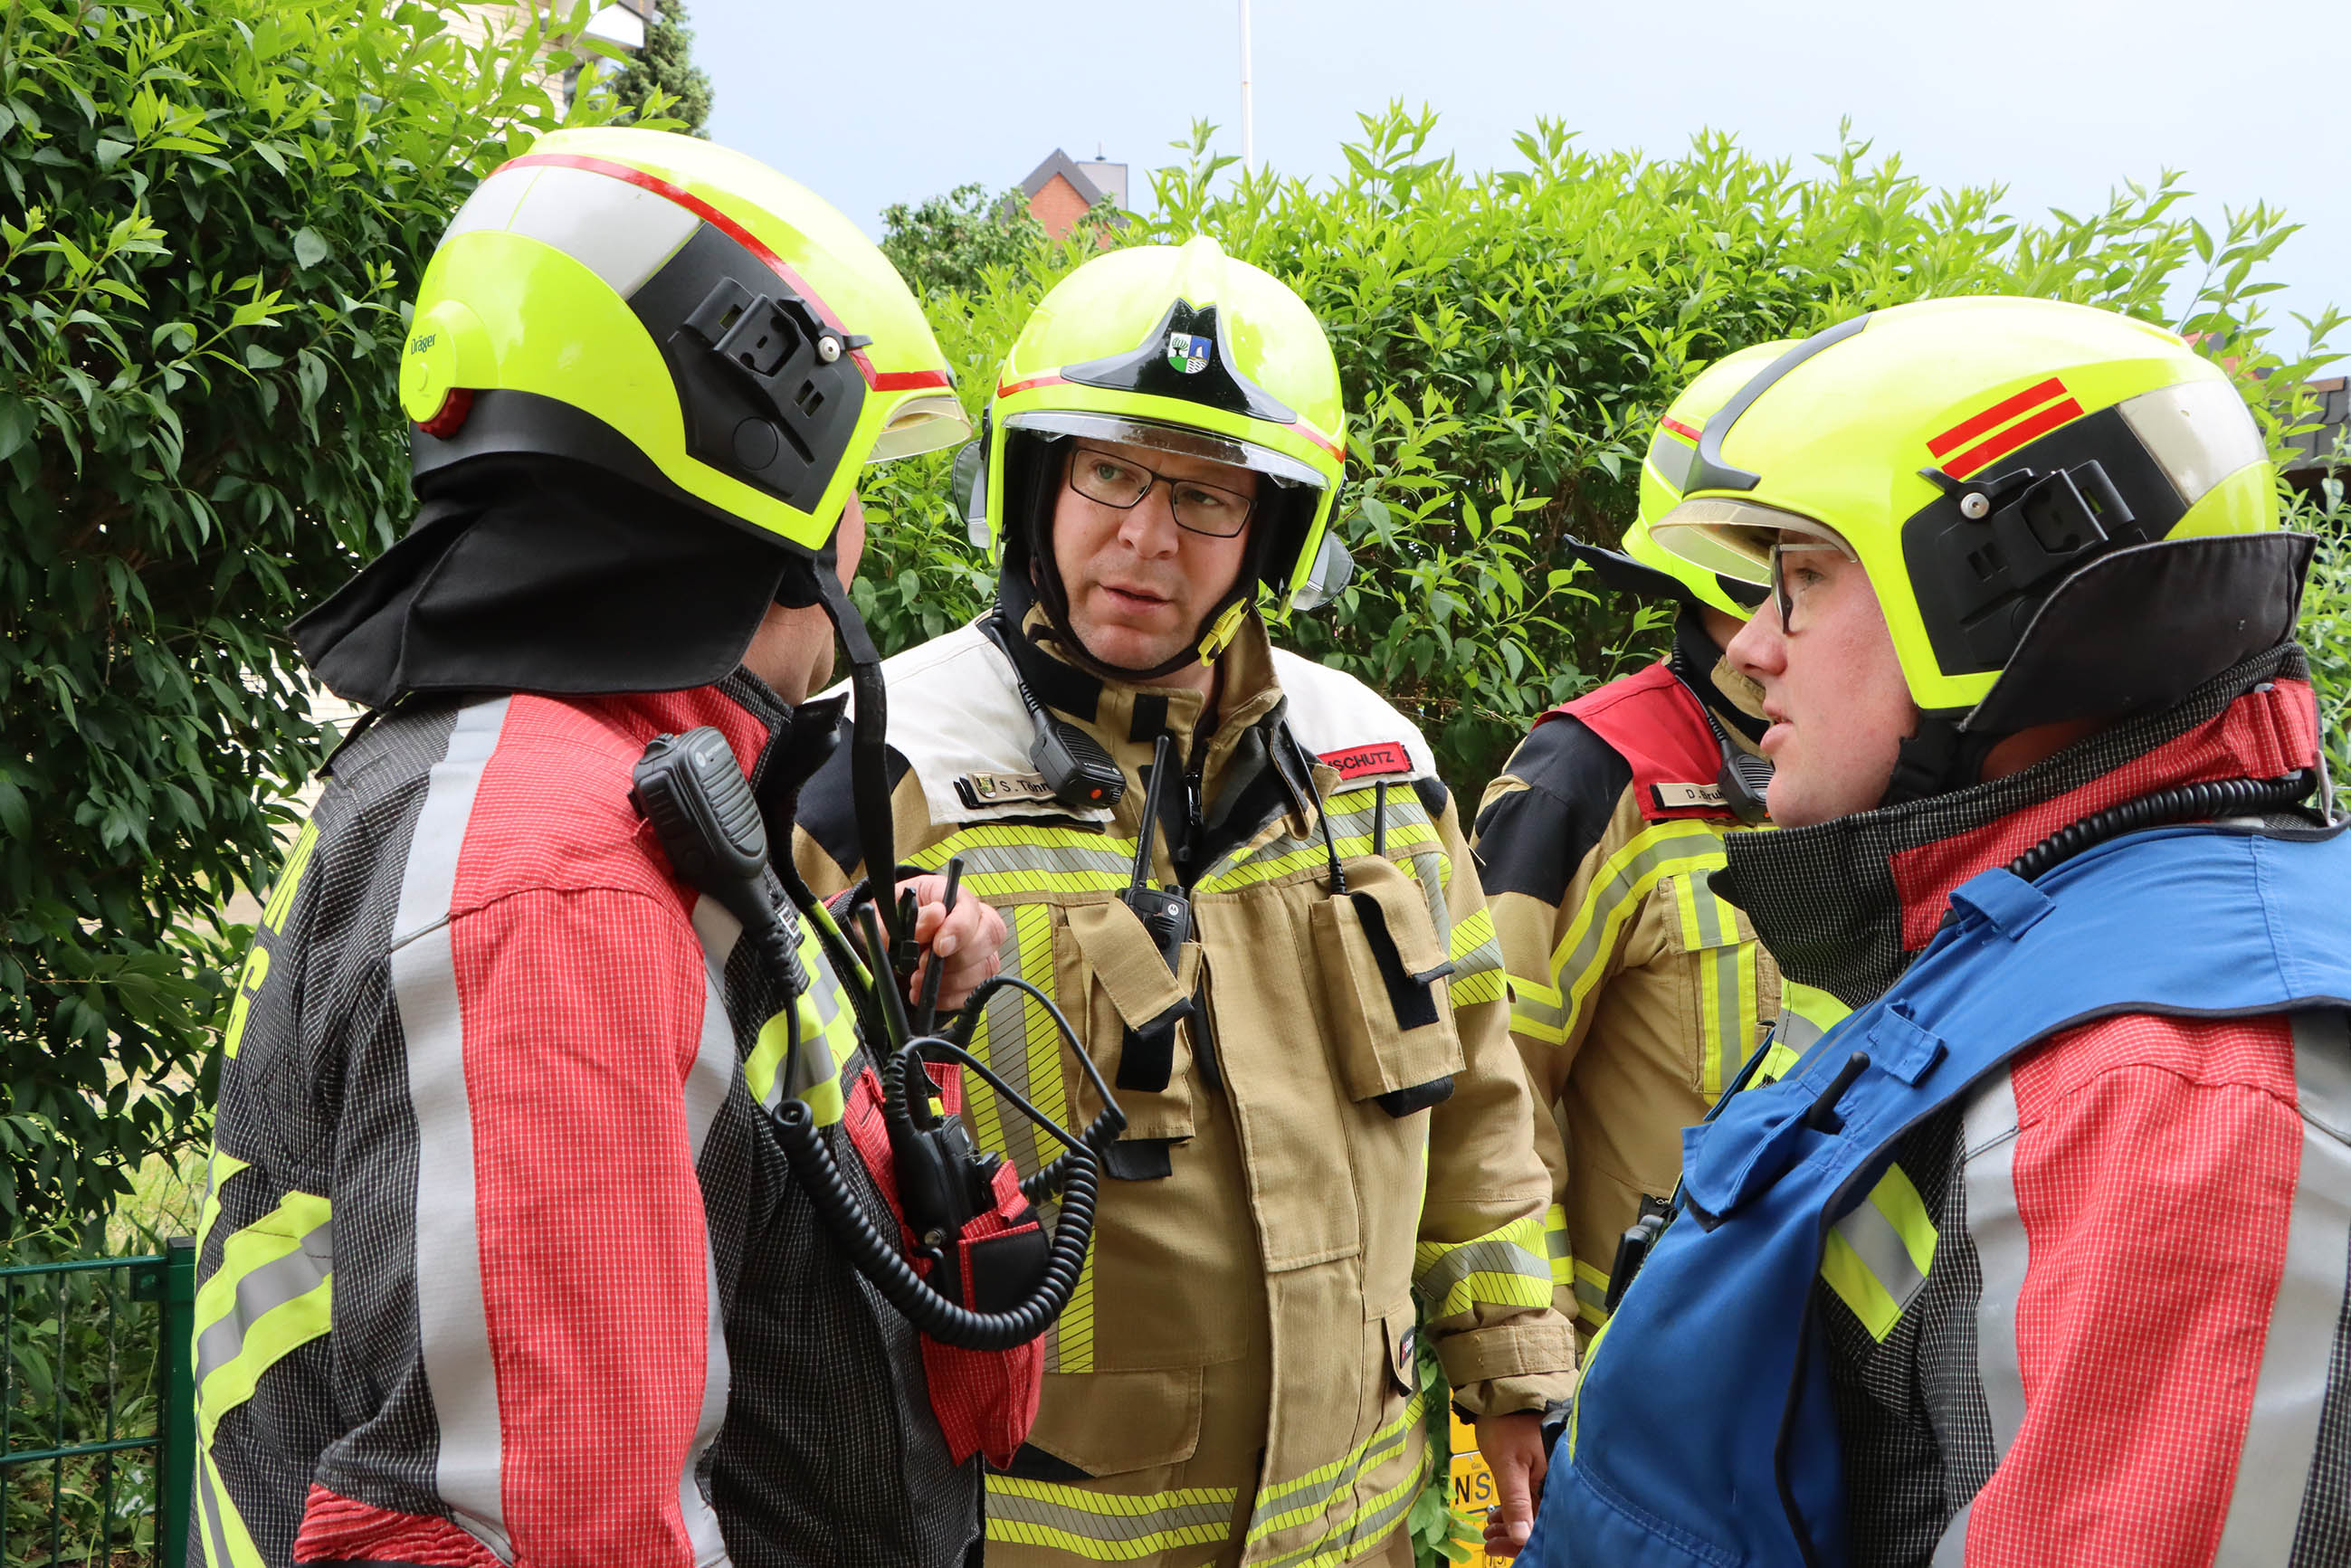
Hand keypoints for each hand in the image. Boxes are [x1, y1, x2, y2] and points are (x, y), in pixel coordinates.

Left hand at [898, 874, 1003, 1015]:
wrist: (887, 945)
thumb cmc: (892, 924)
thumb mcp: (890, 915)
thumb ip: (911, 916)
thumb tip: (936, 914)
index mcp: (951, 897)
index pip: (973, 908)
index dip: (960, 929)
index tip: (939, 947)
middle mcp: (973, 921)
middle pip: (991, 936)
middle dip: (958, 959)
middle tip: (924, 966)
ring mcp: (978, 950)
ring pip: (985, 967)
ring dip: (950, 981)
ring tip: (917, 980)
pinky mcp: (974, 976)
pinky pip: (974, 991)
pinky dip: (948, 997)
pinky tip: (926, 993)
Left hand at [1476, 1409, 1547, 1557]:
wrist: (1503, 1392)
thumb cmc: (1507, 1422)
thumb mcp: (1507, 1465)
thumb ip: (1515, 1502)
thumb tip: (1521, 1537)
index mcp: (1558, 1480)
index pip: (1545, 1524)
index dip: (1521, 1542)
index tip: (1498, 1549)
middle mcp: (1560, 1480)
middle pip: (1541, 1520)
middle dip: (1514, 1535)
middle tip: (1490, 1540)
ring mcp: (1552, 1475)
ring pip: (1536, 1511)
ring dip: (1513, 1524)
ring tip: (1490, 1530)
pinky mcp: (1543, 1470)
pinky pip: (1533, 1497)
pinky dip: (1517, 1509)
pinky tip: (1501, 1516)